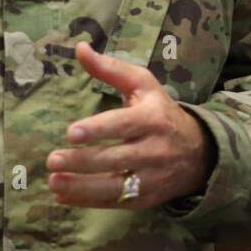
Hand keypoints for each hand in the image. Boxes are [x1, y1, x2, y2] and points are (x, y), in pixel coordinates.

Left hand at [45, 41, 216, 208]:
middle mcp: (154, 150)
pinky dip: (88, 201)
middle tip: (52, 160)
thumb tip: (79, 48)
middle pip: (116, 159)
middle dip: (83, 161)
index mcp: (152, 118)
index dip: (98, 130)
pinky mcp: (146, 199)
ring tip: (54, 182)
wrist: (199, 152)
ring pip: (115, 186)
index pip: (123, 125)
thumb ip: (110, 68)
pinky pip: (115, 202)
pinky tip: (63, 196)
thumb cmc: (160, 112)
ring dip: (82, 187)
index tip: (71, 133)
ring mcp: (151, 178)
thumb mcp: (143, 85)